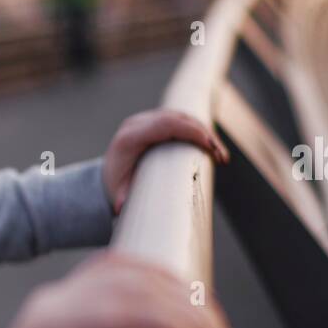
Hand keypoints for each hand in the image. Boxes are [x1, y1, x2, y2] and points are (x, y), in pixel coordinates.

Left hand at [102, 108, 228, 213]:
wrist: (106, 174)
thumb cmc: (115, 185)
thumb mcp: (118, 193)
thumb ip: (122, 199)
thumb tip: (121, 210)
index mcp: (130, 138)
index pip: (165, 125)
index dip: (190, 131)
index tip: (209, 146)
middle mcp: (138, 124)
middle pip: (178, 119)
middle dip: (204, 134)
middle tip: (221, 157)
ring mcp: (147, 120)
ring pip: (182, 118)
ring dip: (204, 133)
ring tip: (220, 156)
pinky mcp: (156, 122)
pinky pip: (180, 121)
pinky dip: (197, 132)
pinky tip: (211, 148)